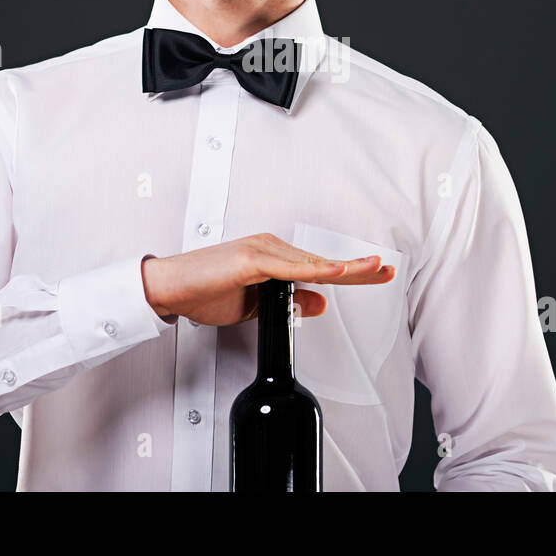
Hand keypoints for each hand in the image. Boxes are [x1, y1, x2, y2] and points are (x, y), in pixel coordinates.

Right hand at [140, 232, 394, 326]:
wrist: (170, 289)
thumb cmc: (204, 292)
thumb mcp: (256, 306)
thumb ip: (289, 302)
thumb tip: (321, 303)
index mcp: (273, 258)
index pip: (318, 267)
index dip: (350, 272)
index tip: (376, 274)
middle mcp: (271, 248)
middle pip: (322, 262)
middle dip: (357, 268)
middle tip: (386, 270)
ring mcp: (262, 250)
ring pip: (311, 262)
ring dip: (344, 268)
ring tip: (372, 270)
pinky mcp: (251, 258)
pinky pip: (289, 267)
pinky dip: (314, 270)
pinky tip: (335, 273)